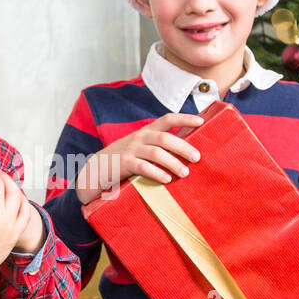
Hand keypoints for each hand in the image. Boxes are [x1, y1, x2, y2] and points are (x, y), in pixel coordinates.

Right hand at [74, 112, 203, 205]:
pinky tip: (167, 179)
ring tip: (185, 173)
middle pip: (165, 138)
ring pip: (156, 153)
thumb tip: (187, 151)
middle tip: (197, 158)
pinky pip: (143, 167)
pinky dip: (157, 173)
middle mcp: (140, 137)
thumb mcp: (141, 147)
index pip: (167, 119)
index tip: (201, 121)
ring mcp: (131, 149)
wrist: (98, 168)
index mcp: (146, 131)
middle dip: (183, 147)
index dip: (184, 118)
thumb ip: (158, 146)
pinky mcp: (124, 163)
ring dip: (173, 162)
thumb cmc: (126, 159)